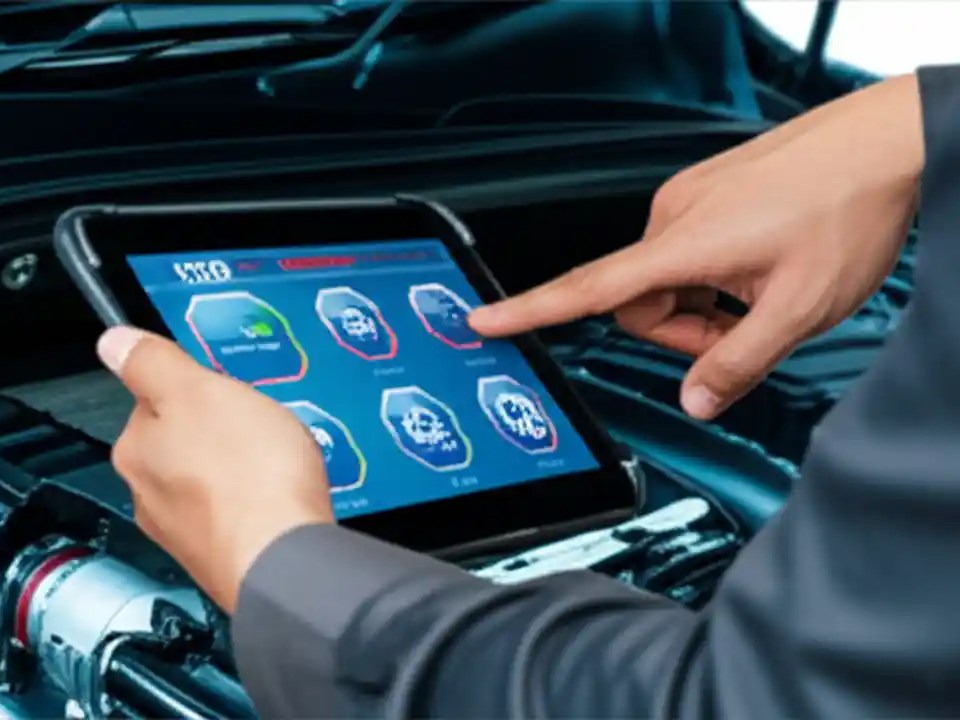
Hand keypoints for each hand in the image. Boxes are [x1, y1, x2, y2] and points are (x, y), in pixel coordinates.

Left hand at [97, 326, 334, 611]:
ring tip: (273, 460)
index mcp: (136, 449)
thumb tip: (113, 342)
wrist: (285, 560)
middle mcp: (149, 495)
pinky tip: (277, 496)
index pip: (152, 401)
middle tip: (254, 423)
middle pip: (180, 443)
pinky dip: (253, 502)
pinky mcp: (221, 556)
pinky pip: (234, 514)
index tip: (221, 389)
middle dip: (216, 432)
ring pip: (207, 481)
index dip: (192, 390)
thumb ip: (152, 363)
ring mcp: (183, 532)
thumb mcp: (198, 390)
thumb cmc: (247, 477)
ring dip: (237, 468)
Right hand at [469, 74, 923, 419]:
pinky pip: (686, 254)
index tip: (484, 322)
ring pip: (666, 281)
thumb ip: (739, 364)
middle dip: (686, 331)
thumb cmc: (847, 208)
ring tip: (763, 293)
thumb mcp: (802, 309)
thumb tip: (696, 402)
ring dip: (705, 304)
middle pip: (641, 304)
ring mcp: (687, 201)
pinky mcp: (704, 194)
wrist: (883, 143)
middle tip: (745, 330)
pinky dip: (715, 276)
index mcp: (683, 244)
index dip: (531, 310)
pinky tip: (761, 267)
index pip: (587, 288)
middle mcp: (672, 215)